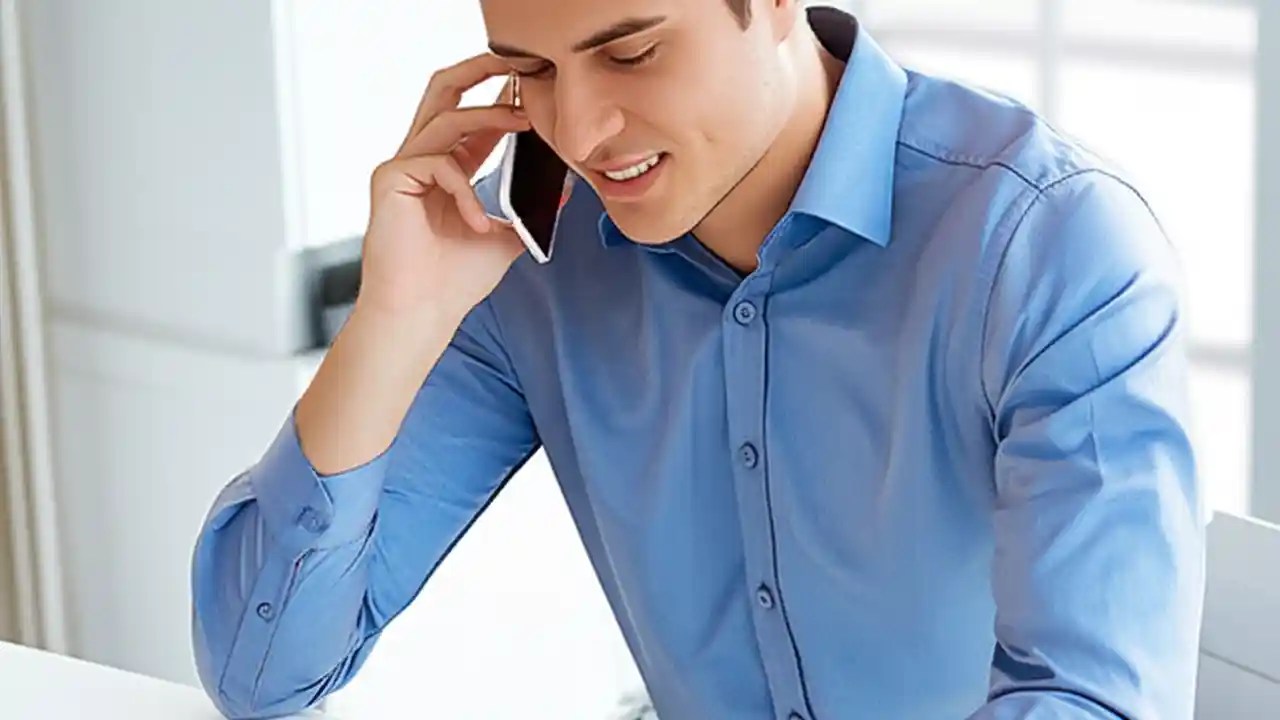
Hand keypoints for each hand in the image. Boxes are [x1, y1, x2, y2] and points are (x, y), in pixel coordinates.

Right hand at [357, 53, 530, 320]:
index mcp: (446, 169)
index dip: (504, 99)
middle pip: (443, 91)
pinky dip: (465, 190)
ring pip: (445, 117)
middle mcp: (421, 160)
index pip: (475, 117)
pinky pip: (437, 162)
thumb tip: (563, 191)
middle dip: (479, 70)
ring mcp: (402, 167)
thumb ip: (528, 212)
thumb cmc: (454, 282)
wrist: (422, 313)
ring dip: (489, 115)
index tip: (536, 90)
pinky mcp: (390, 179)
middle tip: (517, 64)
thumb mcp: (506, 239)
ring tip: (523, 124)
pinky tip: (478, 223)